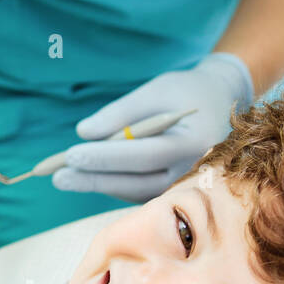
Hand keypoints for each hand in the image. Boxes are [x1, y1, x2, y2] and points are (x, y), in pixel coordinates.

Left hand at [52, 53, 254, 201]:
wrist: (225, 104)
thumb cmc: (188, 92)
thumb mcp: (157, 90)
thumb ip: (121, 112)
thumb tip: (84, 133)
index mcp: (194, 142)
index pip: (143, 154)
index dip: (106, 157)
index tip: (71, 154)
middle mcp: (194, 172)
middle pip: (136, 181)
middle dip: (94, 179)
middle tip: (58, 176)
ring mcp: (186, 187)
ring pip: (134, 192)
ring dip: (98, 185)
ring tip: (64, 177)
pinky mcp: (175, 192)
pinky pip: (138, 192)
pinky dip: (112, 184)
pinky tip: (87, 177)